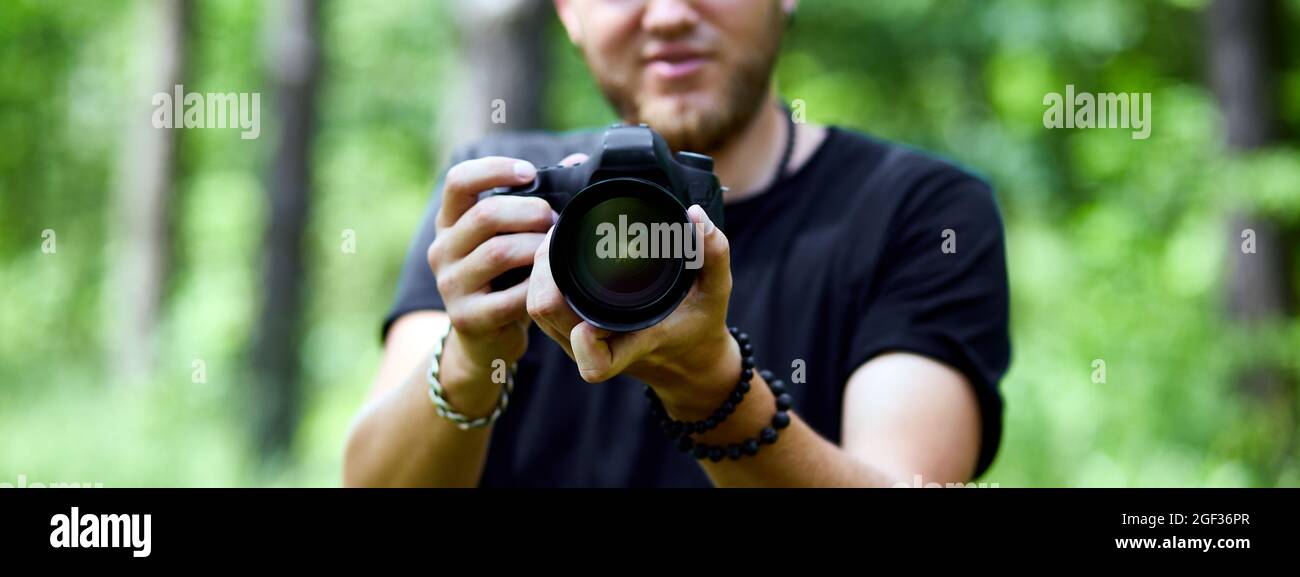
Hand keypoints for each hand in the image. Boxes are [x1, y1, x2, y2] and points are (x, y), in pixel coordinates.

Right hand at [427, 156, 555, 384]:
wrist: (486, 339)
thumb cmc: (506, 279)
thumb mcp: (511, 237)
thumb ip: (534, 200)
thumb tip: (575, 162)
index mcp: (449, 223)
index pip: (459, 181)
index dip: (495, 170)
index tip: (529, 172)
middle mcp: (442, 250)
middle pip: (485, 215)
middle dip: (530, 212)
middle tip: (555, 220)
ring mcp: (450, 285)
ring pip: (498, 253)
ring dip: (537, 247)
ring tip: (557, 250)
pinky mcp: (467, 317)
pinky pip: (509, 296)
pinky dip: (537, 287)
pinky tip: (552, 284)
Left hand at [527, 199, 740, 418]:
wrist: (687, 359)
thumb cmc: (699, 326)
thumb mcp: (716, 291)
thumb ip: (712, 254)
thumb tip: (696, 216)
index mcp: (635, 344)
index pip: (597, 361)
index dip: (585, 345)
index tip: (589, 324)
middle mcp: (600, 346)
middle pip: (548, 315)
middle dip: (546, 273)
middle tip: (562, 233)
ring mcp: (578, 342)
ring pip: (536, 309)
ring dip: (538, 274)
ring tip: (557, 238)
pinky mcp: (567, 333)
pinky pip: (537, 305)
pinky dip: (539, 278)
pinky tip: (554, 253)